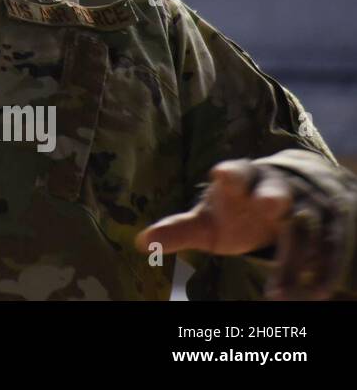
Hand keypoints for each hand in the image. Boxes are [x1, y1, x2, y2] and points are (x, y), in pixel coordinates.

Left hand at [135, 158, 336, 299]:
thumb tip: (139, 242)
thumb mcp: (208, 219)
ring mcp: (307, 205)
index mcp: (242, 179)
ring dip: (295, 261)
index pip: (236, 172)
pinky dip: (322, 274)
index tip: (221, 173)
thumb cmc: (238, 207)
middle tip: (269, 205)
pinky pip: (330, 251)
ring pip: (304, 229)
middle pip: (277, 191)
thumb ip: (178, 230)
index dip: (230, 173)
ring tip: (279, 295)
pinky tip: (312, 297)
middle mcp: (277, 187)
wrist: (293, 193)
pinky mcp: (329, 229)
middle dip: (272, 196)